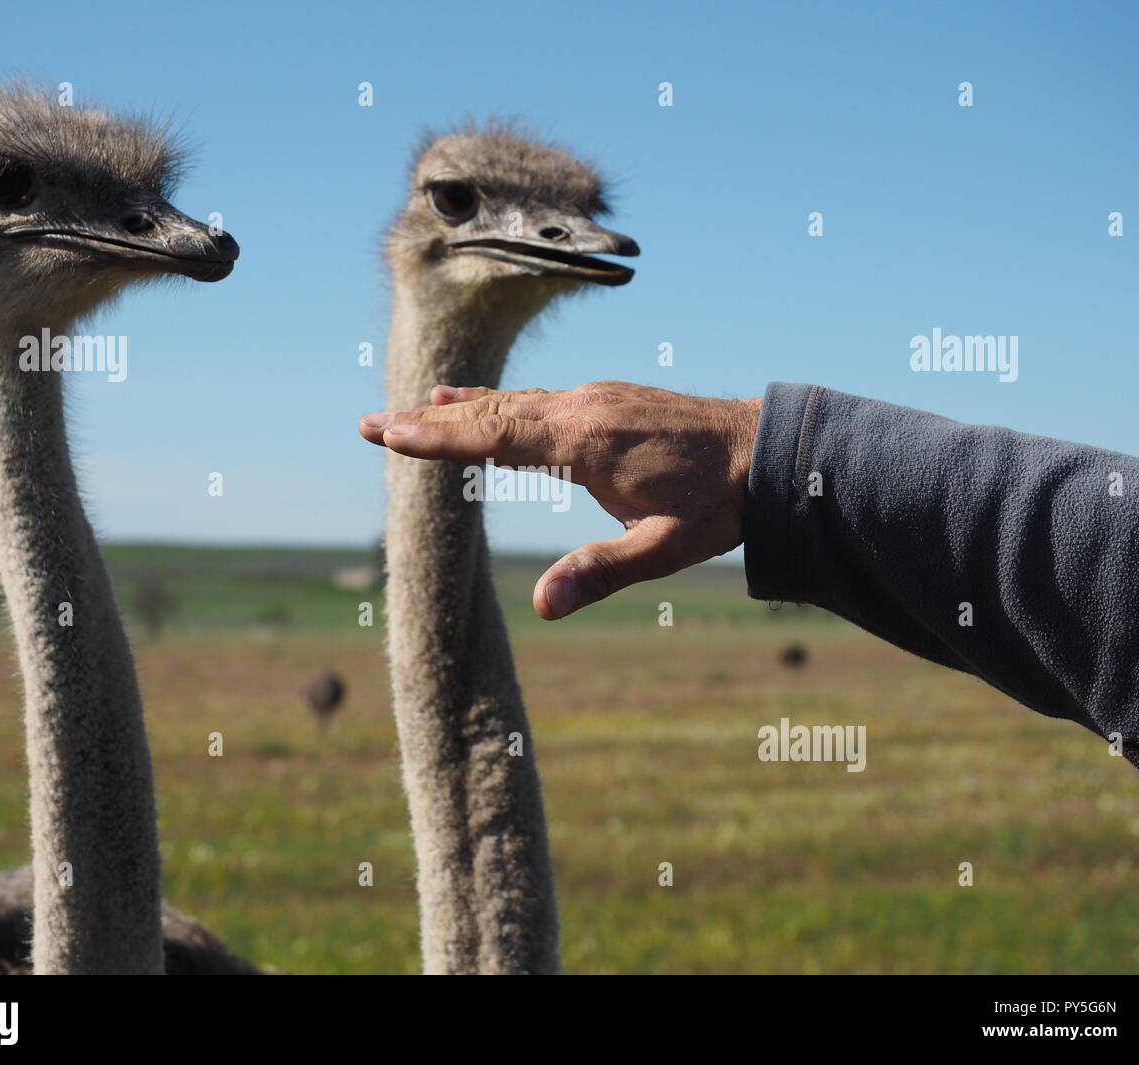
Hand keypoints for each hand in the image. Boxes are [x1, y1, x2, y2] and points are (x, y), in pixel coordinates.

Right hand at [359, 381, 762, 619]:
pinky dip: (499, 404)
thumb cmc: (717, 504)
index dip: (439, 437)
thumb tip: (544, 608)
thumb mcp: (662, 549)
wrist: (768, 451)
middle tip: (369, 423)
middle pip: (490, 412)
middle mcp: (582, 407)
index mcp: (585, 441)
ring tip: (414, 410)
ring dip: (460, 409)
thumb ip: (602, 573)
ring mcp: (594, 398)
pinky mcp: (607, 400)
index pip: (495, 436)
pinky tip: (486, 407)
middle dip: (428, 421)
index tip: (388, 433)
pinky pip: (537, 399)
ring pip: (513, 402)